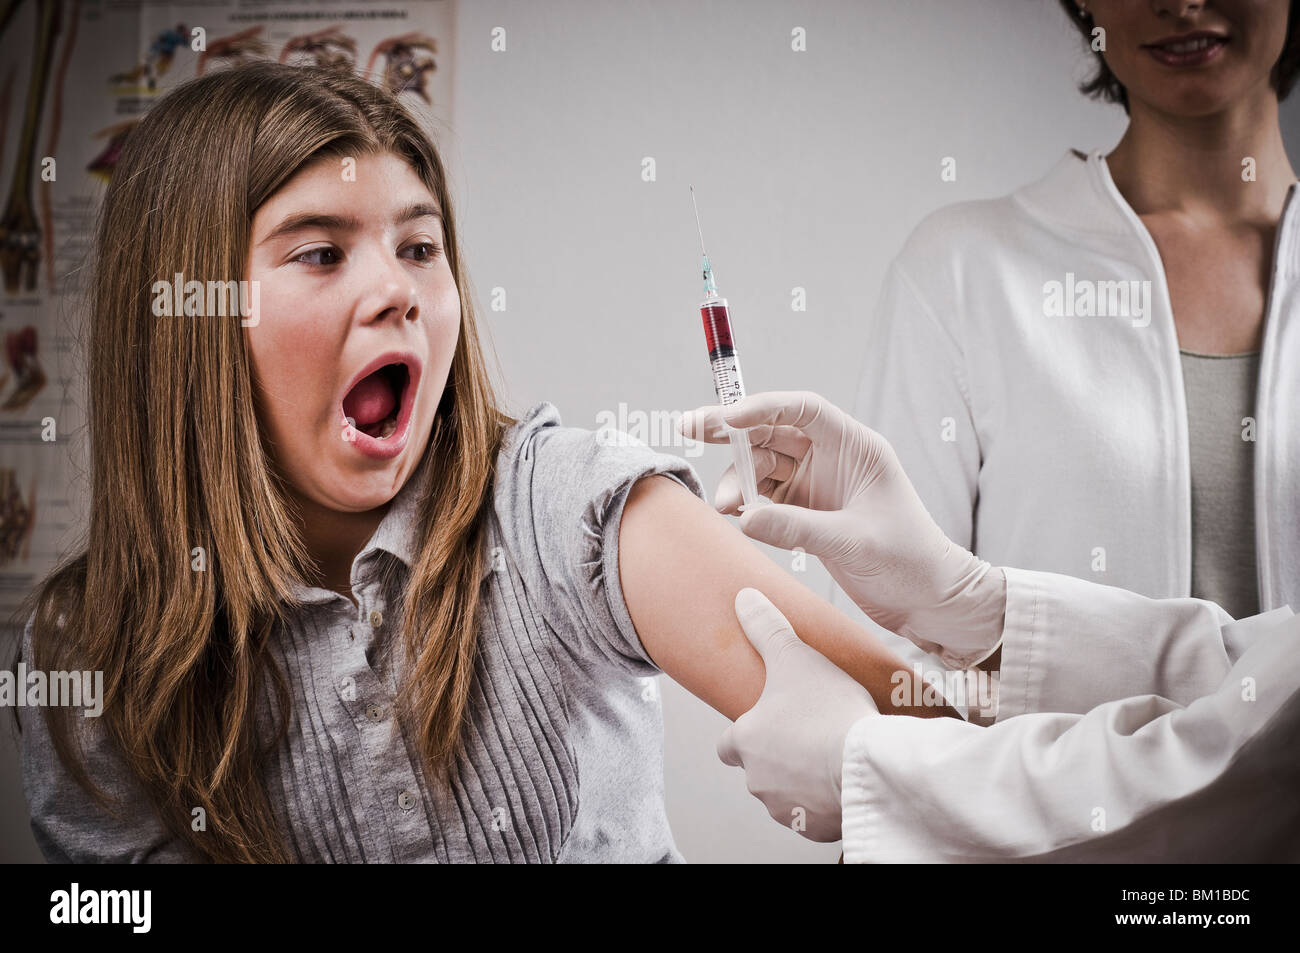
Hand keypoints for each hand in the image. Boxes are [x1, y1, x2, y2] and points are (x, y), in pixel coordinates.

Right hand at [680, 391, 1005, 668]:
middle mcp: (831, 460)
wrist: (927, 599)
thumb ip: (798, 527)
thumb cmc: (910, 560)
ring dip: (738, 482)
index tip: (727, 417)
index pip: (802, 410)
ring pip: (761, 468)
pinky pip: (764, 500)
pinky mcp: (805, 515)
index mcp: (855, 447)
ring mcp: (816, 487)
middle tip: (690, 426)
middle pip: (771, 432)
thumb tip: (744, 519)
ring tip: (726, 506)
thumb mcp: (854, 542)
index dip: (763, 406)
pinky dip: (746, 507)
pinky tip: (735, 517)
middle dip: (731, 431)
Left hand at [718, 588, 877, 841]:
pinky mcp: (815, 828)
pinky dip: (825, 802)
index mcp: (744, 740)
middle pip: (758, 770)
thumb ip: (766, 627)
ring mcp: (785, 807)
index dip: (747, 734)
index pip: (728, 745)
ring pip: (784, 794)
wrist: (866, 765)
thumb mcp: (795, 656)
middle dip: (778, 758)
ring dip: (801, 780)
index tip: (769, 724)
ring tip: (830, 755)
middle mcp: (756, 779)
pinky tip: (844, 778)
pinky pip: (814, 816)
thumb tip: (744, 597)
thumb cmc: (829, 710)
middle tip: (809, 736)